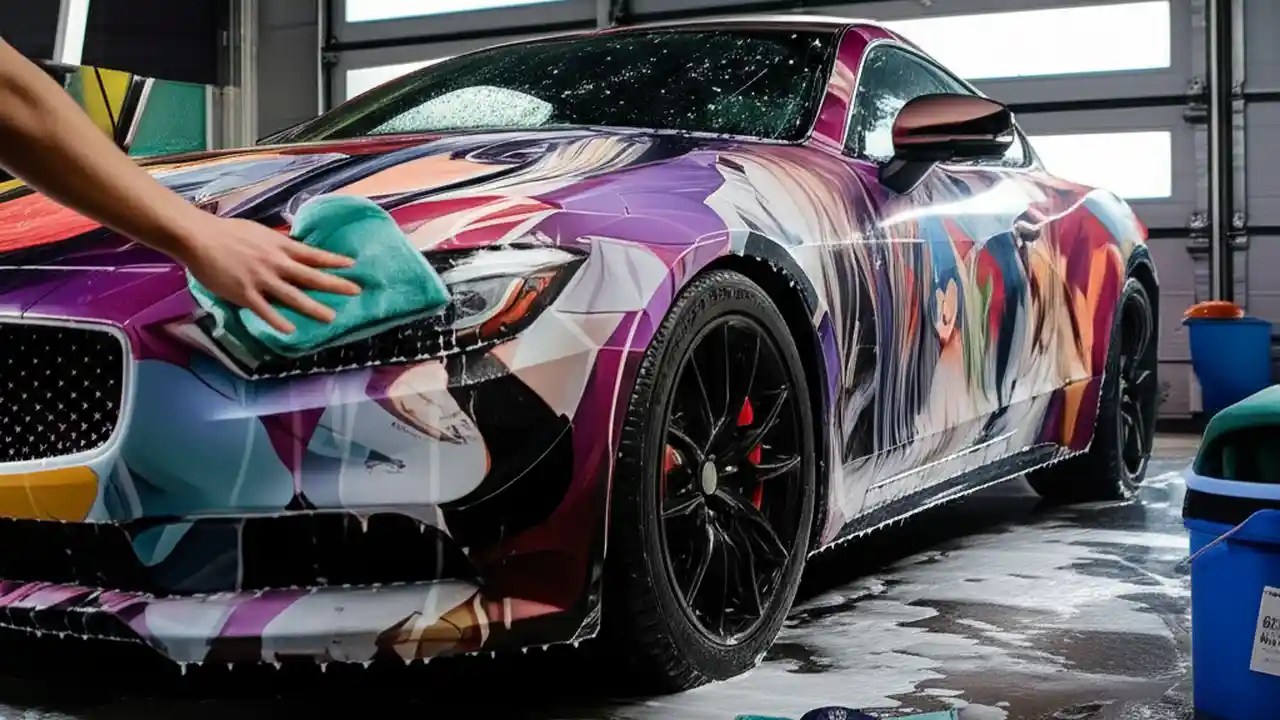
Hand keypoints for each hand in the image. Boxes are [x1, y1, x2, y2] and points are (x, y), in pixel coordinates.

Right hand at [178, 215, 360, 333]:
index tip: (352, 265)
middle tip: (355, 291)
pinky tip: (290, 330)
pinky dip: (277, 320)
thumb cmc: (227, 232)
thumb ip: (277, 245)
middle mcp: (275, 263)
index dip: (333, 260)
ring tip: (330, 317)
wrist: (199, 236)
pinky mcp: (244, 292)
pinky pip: (264, 310)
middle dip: (335, 284)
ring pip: (293, 296)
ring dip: (313, 308)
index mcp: (279, 246)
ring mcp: (261, 279)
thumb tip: (293, 250)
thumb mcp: (260, 233)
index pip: (313, 254)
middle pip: (311, 276)